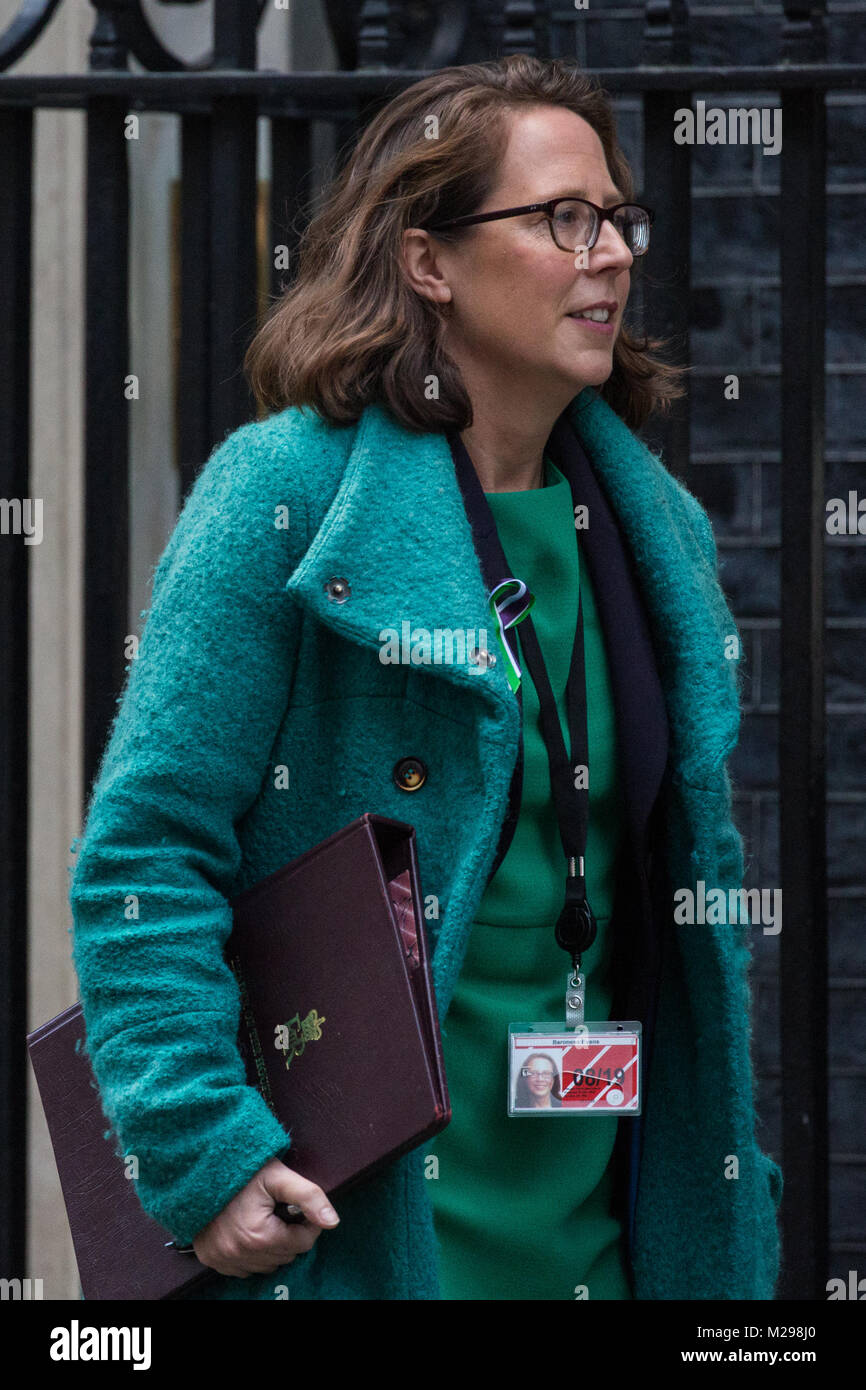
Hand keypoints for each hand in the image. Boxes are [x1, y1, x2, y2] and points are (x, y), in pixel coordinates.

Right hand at [192, 1157, 339, 1277]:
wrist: (203, 1168)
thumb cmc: (245, 1170)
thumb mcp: (280, 1177)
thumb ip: (309, 1197)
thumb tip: (333, 1222)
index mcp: (259, 1236)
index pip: (303, 1243)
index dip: (306, 1222)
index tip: (297, 1206)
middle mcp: (239, 1254)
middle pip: (285, 1256)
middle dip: (289, 1234)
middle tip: (279, 1210)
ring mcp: (223, 1259)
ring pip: (266, 1265)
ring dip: (272, 1246)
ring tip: (264, 1218)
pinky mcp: (211, 1259)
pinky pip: (244, 1268)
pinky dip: (251, 1254)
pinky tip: (249, 1231)